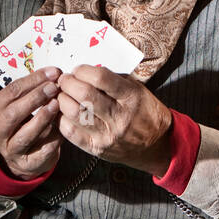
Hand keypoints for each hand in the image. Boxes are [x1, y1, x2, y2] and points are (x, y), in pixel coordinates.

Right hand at [0, 67, 64, 179]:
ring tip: (57, 105)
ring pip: (25, 134)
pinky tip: (62, 127)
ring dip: (42, 118)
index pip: (11, 92)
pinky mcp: (26, 164)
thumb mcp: (18, 104)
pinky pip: (41, 151)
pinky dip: (52, 139)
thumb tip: (54, 74)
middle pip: (13, 113)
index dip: (33, 80)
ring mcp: (9, 150)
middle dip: (35, 98)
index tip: (53, 72)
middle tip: (54, 87)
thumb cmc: (21, 122)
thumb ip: (31, 90)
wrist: (21, 155)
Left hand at [56, 66, 173, 175]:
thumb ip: (113, 80)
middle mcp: (119, 117)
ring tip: (62, 95)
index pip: (101, 78)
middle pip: (84, 95)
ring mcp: (107, 135)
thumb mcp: (137, 89)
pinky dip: (62, 120)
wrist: (156, 145)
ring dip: (62, 100)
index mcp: (131, 97)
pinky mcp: (97, 149)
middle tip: (65, 80)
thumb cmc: (144, 112)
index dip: (83, 70)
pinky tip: (64, 112)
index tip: (78, 70)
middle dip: (68, 83)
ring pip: (74, 113)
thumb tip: (86, 71)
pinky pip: (71, 133)